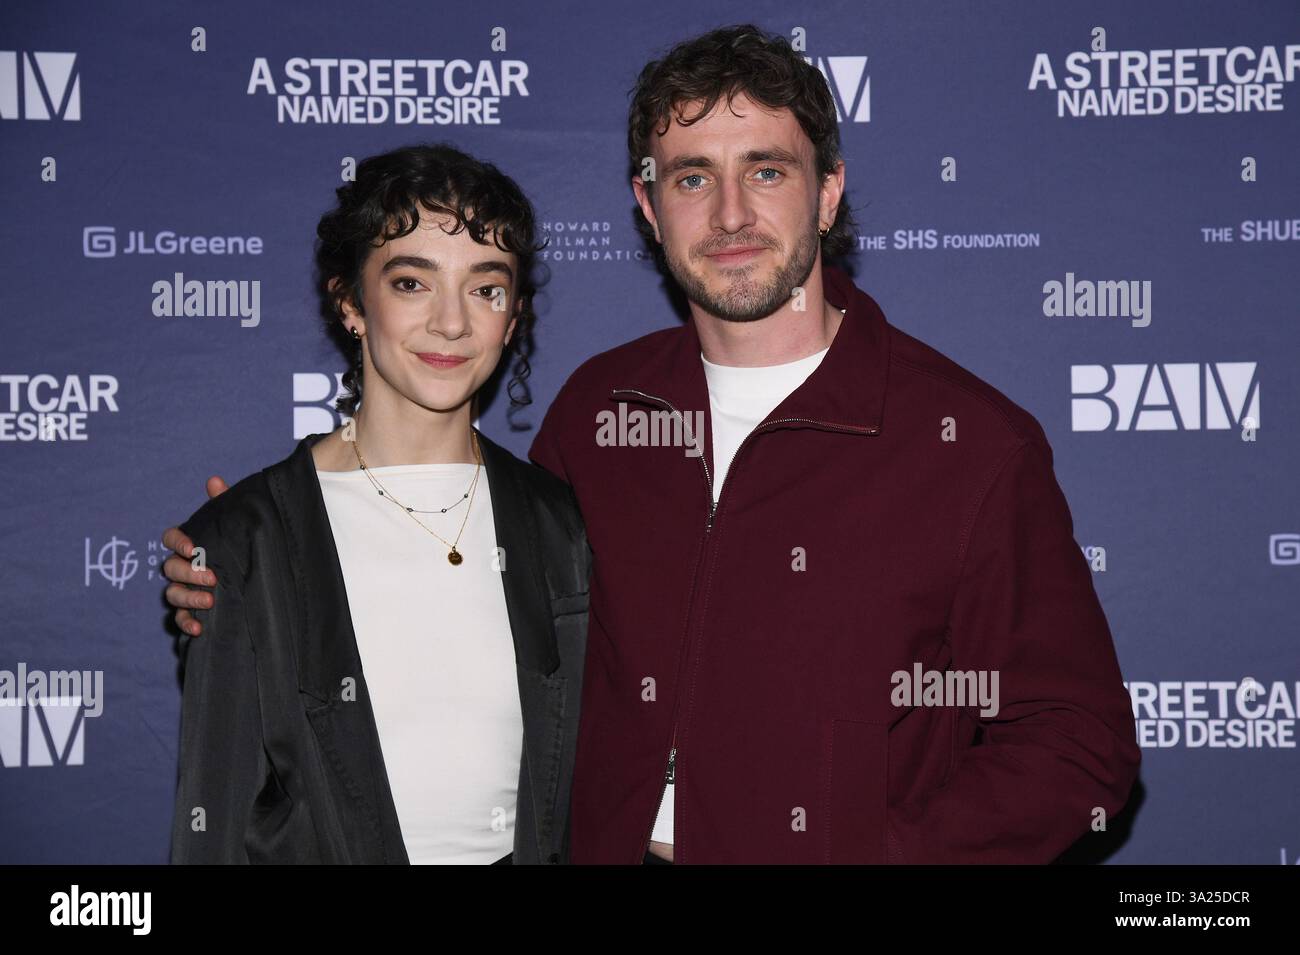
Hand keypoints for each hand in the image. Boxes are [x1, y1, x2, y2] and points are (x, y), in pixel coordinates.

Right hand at [163, 476, 228, 635]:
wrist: (258, 575)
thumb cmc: (240, 544)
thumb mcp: (236, 524)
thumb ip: (225, 503)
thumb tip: (214, 480)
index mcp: (191, 544)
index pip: (171, 538)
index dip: (177, 542)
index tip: (192, 547)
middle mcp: (183, 567)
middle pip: (170, 568)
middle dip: (188, 572)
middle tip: (211, 577)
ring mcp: (185, 589)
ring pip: (172, 593)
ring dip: (188, 597)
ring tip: (210, 601)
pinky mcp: (192, 611)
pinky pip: (180, 619)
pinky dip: (186, 623)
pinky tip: (200, 628)